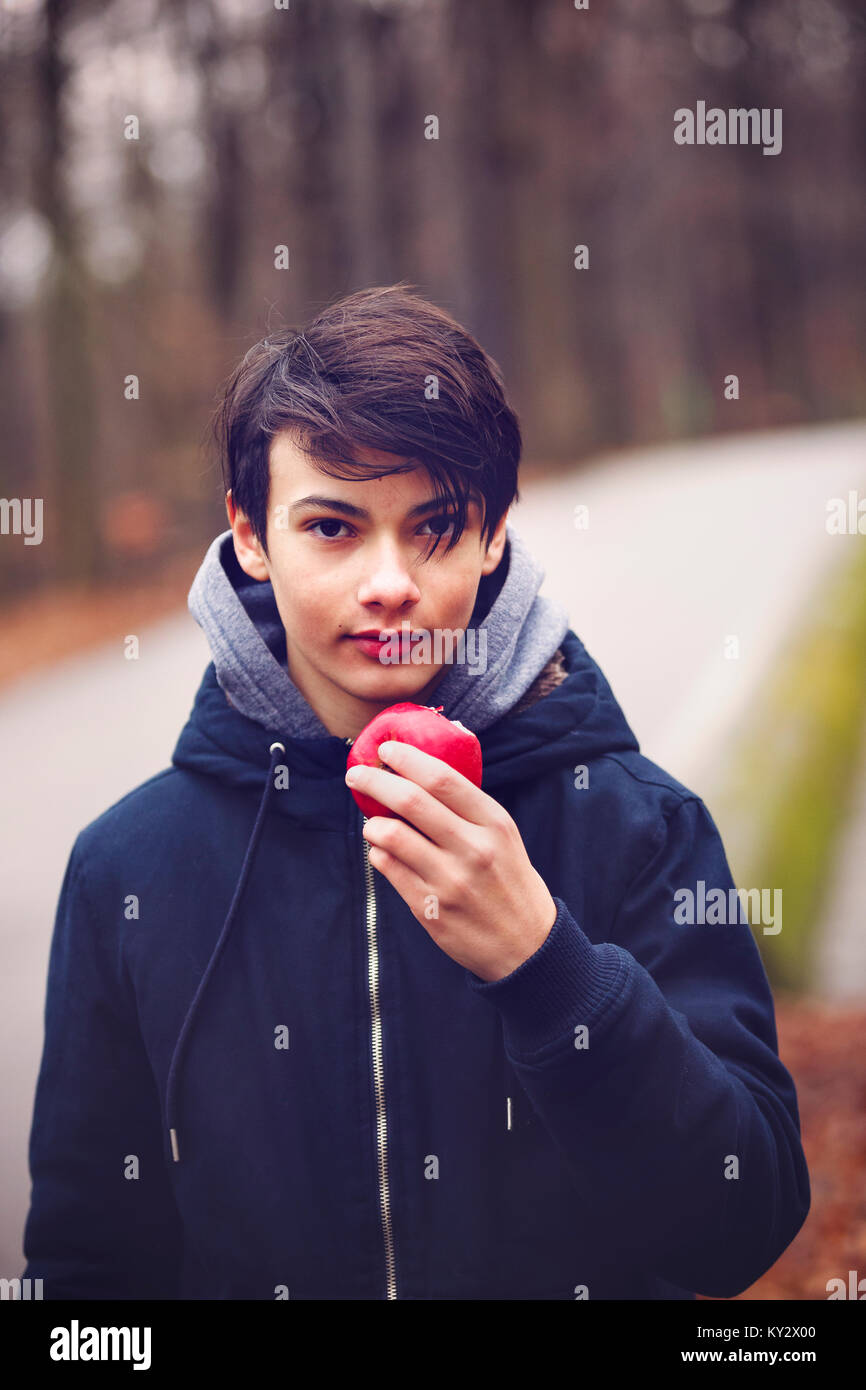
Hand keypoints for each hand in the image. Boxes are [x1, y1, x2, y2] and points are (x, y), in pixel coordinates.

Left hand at [345, 740, 557, 981]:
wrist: (526, 945)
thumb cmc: (509, 880)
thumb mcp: (503, 836)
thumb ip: (468, 807)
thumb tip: (420, 771)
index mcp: (494, 823)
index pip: (443, 778)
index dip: (407, 759)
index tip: (385, 750)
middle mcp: (473, 848)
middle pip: (410, 801)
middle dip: (375, 782)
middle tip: (357, 775)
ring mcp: (450, 880)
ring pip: (391, 836)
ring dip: (372, 823)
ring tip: (372, 823)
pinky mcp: (430, 909)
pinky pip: (389, 869)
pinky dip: (378, 852)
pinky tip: (382, 850)